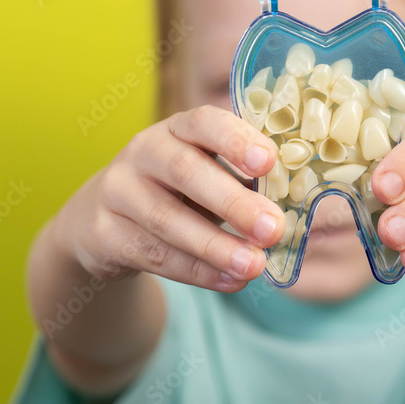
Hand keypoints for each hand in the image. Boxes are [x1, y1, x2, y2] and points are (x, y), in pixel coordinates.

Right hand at [57, 106, 284, 291]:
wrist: (105, 219)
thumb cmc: (179, 191)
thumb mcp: (207, 174)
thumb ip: (245, 182)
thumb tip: (300, 209)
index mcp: (178, 128)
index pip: (204, 122)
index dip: (236, 140)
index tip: (268, 162)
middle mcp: (144, 151)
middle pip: (186, 171)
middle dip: (234, 203)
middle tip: (273, 229)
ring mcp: (119, 190)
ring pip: (168, 220)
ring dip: (216, 246)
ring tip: (255, 266)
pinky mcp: (104, 232)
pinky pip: (154, 254)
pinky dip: (197, 271)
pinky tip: (230, 281)